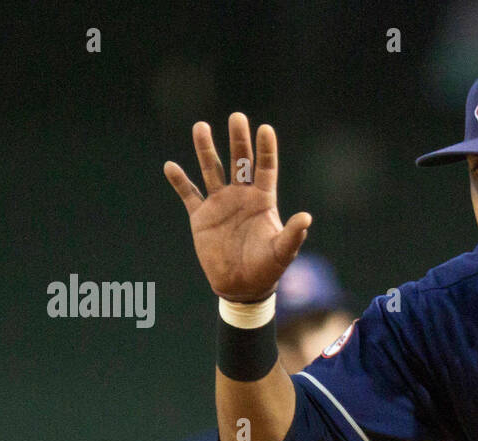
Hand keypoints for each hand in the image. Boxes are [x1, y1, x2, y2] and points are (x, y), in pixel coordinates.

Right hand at [164, 113, 311, 301]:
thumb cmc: (267, 269)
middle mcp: (241, 196)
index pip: (265, 168)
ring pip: (211, 170)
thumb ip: (293, 234)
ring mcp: (220, 203)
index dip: (265, 149)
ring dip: (205, 149)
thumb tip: (306, 218)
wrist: (242, 286)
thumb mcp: (283, 252)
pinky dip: (179, 181)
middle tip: (237, 117)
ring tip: (201, 126)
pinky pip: (188, 194)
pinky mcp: (201, 216)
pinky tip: (171, 166)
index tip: (265, 129)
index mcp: (263, 201)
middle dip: (238, 140)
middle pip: (239, 161)